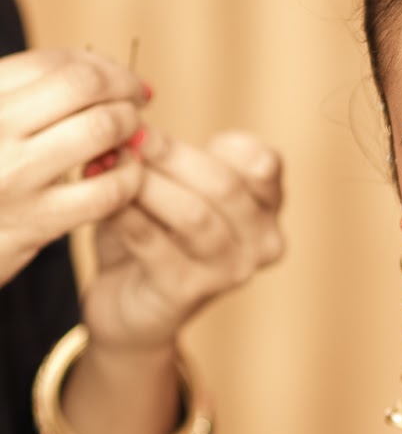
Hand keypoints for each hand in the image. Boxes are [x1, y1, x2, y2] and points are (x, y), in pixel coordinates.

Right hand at [0, 47, 148, 287]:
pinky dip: (129, 174)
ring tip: (129, 134)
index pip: (53, 62)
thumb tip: (105, 69)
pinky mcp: (35, 222)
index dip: (100, 65)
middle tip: (136, 99)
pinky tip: (124, 172)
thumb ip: (30, 92)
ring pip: (100, 128)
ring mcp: (11, 175)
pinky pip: (108, 189)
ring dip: (129, 125)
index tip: (118, 78)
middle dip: (122, 87)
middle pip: (82, 85)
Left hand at [81, 128, 284, 350]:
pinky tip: (101, 198)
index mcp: (267, 211)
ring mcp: (227, 272)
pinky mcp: (185, 293)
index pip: (265, 164)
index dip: (225, 142)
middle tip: (128, 133)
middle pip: (224, 185)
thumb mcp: (176, 190)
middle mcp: (260, 244)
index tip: (189, 132)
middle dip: (171, 154)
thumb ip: (172, 159)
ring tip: (112, 162)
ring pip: (193, 215)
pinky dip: (125, 215)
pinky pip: (153, 244)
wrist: (130, 307)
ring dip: (147, 184)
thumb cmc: (156, 236)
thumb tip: (134, 126)